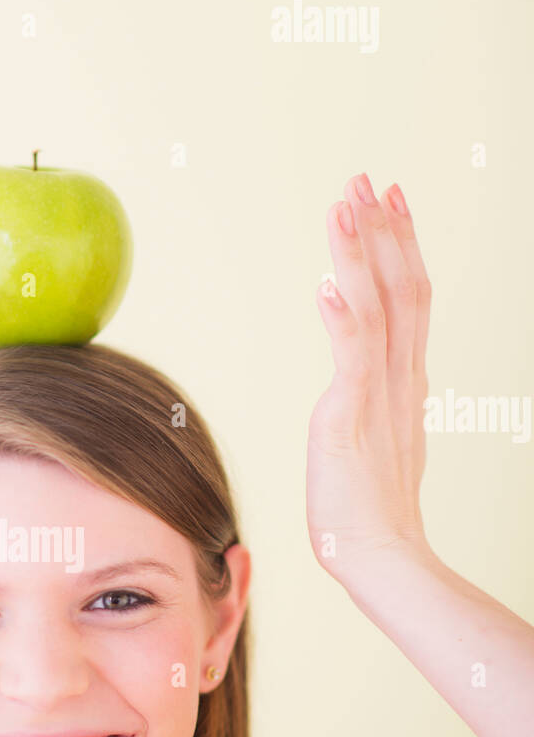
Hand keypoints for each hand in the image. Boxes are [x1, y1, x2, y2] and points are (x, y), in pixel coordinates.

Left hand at [307, 174, 432, 590]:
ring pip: (378, 307)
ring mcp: (379, 396)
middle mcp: (399, 380)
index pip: (409, 298)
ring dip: (361, 254)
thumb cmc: (368, 512)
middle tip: (368, 180)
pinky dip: (343, 317)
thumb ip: (375, 405)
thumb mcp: (374, 443)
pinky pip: (353, 358)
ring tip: (347, 204)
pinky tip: (328, 282)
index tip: (388, 202)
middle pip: (401, 288)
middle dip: (384, 230)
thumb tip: (371, 387)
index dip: (399, 247)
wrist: (380, 557)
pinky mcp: (352, 418)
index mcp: (404, 382)